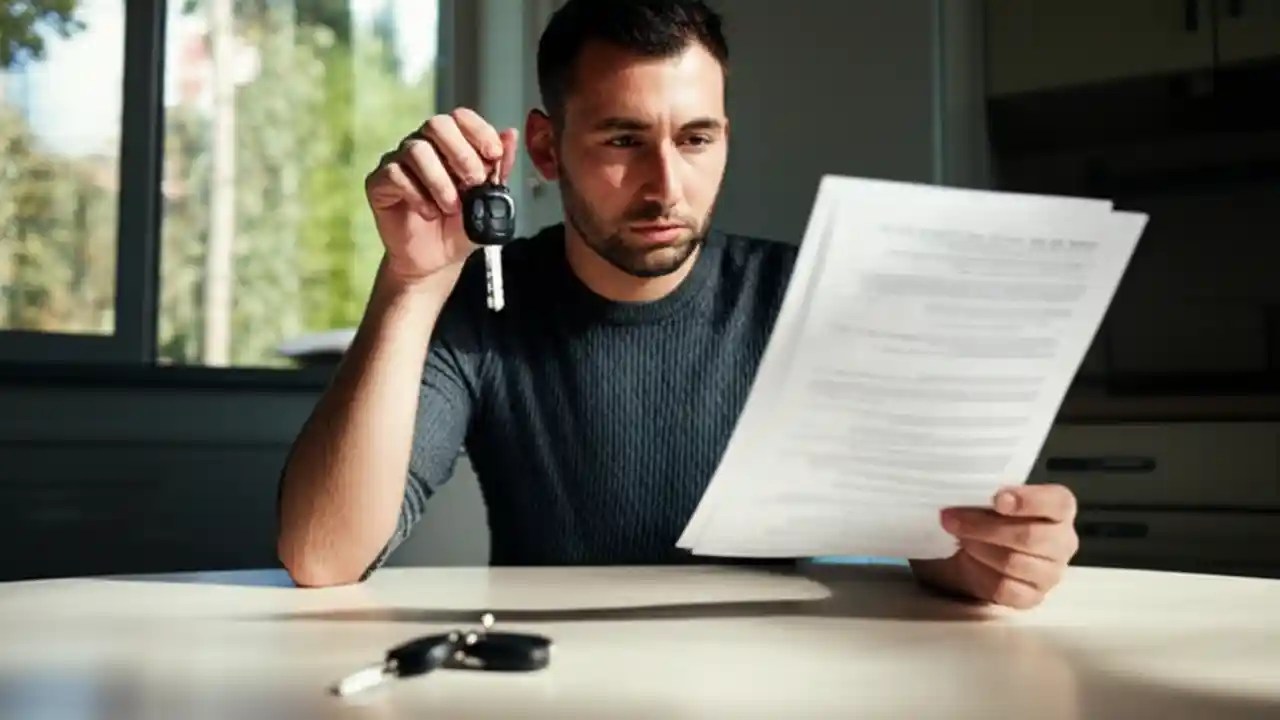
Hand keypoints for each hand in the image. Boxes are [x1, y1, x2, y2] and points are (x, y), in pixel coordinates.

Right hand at [364, 107, 519, 285]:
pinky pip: (395, 174)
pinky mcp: (380, 182)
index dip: (479, 132)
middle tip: (473, 183)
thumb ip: (500, 169)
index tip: (494, 156)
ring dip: (441, 181)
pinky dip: (418, 195)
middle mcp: (423, 146)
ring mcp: (398, 161)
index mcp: (450, 144)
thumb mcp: (489, 201)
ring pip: (417, 151)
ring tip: (452, 207)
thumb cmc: (460, 227)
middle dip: (462, 154)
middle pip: (437, 124)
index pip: (461, 117)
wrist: (437, 260)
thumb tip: (510, 134)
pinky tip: (429, 212)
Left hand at [910, 484, 1080, 608]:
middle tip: (950, 519)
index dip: (1028, 500)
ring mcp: (1051, 573)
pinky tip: (966, 562)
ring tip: (958, 539)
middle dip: (983, 527)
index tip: (997, 500)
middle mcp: (1063, 542)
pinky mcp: (1033, 597)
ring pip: (1015, 562)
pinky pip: (1006, 589)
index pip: (1058, 502)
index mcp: (1059, 509)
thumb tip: (962, 491)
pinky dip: (980, 574)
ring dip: (978, 549)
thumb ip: (985, 493)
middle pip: (1030, 536)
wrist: (971, 555)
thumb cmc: (986, 519)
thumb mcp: (986, 500)